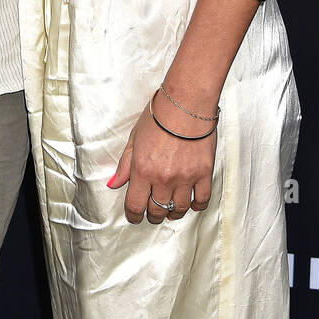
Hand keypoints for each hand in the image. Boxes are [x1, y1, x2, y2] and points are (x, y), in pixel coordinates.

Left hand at [107, 94, 216, 224]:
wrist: (186, 102)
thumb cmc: (159, 116)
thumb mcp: (135, 139)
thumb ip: (125, 165)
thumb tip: (114, 184)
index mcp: (142, 170)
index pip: (135, 206)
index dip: (133, 216)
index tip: (135, 216)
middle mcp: (163, 178)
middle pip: (157, 211)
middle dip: (153, 215)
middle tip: (153, 212)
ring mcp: (185, 178)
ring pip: (180, 209)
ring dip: (174, 213)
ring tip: (171, 209)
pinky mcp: (204, 173)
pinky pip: (202, 200)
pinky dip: (196, 206)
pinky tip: (191, 203)